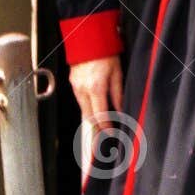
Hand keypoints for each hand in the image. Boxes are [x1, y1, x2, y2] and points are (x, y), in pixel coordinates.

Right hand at [68, 54, 123, 170]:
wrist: (87, 36)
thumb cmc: (106, 52)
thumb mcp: (117, 72)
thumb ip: (118, 92)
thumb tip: (121, 110)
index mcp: (95, 88)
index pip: (100, 115)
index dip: (106, 129)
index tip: (111, 138)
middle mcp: (82, 90)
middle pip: (88, 119)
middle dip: (92, 139)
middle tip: (93, 158)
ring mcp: (76, 88)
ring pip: (84, 113)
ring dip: (89, 128)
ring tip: (92, 149)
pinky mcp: (73, 84)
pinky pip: (82, 104)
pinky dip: (87, 115)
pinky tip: (92, 124)